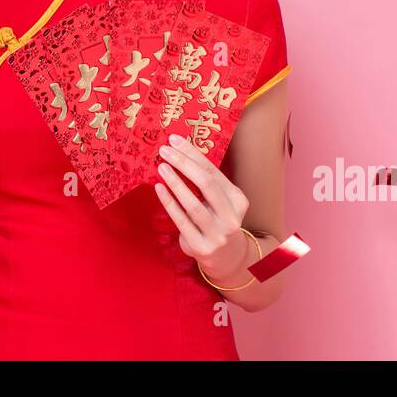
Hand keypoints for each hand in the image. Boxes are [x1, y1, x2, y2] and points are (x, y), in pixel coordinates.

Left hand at [154, 133, 251, 282]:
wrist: (226, 257)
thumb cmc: (217, 219)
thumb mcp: (221, 201)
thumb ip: (206, 182)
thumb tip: (179, 151)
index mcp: (238, 199)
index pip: (213, 172)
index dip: (193, 154)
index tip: (174, 140)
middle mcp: (231, 216)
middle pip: (206, 184)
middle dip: (184, 164)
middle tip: (164, 150)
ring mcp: (217, 233)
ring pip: (194, 204)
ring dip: (175, 183)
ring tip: (161, 167)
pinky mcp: (201, 246)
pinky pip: (181, 221)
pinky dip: (169, 203)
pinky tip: (159, 188)